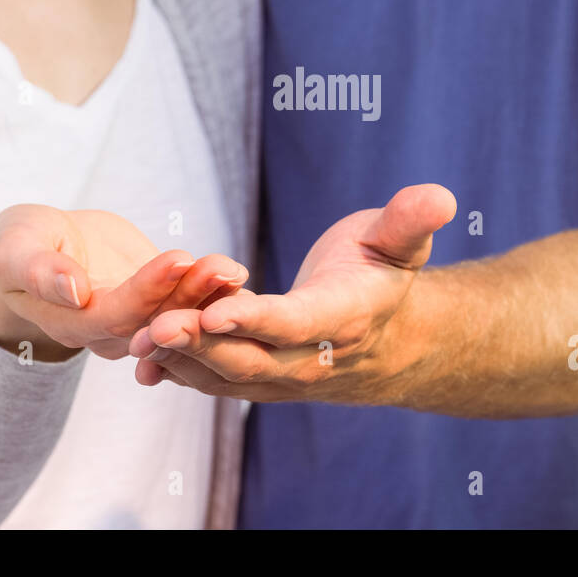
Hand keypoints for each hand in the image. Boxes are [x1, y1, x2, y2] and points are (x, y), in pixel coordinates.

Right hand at [0, 204, 248, 360]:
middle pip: (157, 322)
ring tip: (233, 268)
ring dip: (209, 295)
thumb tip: (71, 291)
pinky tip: (239, 277)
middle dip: (191, 295)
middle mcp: (110, 333)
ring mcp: (138, 323)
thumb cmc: (24, 243)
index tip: (177, 259)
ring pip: (180, 317)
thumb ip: (38, 269)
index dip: (148, 291)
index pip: (117, 315)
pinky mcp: (159, 304)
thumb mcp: (16, 247)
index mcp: (73, 323)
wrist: (44, 246)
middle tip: (221, 267)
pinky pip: (190, 305)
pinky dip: (214, 295)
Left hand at [129, 184, 456, 400]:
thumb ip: (411, 221)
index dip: (254, 318)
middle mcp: (309, 358)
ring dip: (179, 361)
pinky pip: (213, 380)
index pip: (293, 323)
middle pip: (248, 358)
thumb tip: (442, 195)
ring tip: (135, 342)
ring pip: (223, 375)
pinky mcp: (257, 381)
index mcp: (343, 318)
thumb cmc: (384, 275)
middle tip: (153, 326)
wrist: (389, 342)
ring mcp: (281, 377)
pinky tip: (139, 358)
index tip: (214, 309)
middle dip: (198, 345)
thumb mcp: (401, 243)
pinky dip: (178, 371)